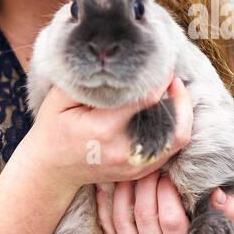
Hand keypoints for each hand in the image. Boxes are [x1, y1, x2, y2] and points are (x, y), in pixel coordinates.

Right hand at [23, 72, 192, 193]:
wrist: (51, 170)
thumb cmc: (53, 131)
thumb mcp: (58, 100)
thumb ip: (83, 81)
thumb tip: (108, 61)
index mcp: (104, 128)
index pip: (148, 98)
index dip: (161, 78)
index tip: (161, 63)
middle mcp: (124, 149)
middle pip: (174, 121)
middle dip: (179, 96)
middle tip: (173, 79)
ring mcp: (134, 164)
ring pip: (179, 138)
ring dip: (183, 114)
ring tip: (175, 95)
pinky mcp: (139, 171)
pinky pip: (170, 150)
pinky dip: (174, 130)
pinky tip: (166, 114)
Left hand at [95, 174, 233, 233]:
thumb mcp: (232, 232)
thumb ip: (231, 213)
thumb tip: (217, 193)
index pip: (171, 219)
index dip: (167, 191)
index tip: (169, 171)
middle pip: (144, 215)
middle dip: (145, 184)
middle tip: (150, 165)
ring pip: (122, 218)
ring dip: (124, 189)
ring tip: (133, 170)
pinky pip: (108, 227)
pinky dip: (105, 203)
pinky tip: (108, 184)